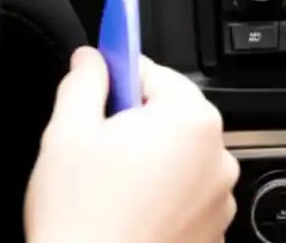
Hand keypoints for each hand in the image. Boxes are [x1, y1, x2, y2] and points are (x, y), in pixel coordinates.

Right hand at [25, 48, 238, 242]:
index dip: (117, 80)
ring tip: (108, 189)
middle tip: (94, 150)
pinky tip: (127, 213)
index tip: (98, 86)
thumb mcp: (67, 132)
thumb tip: (90, 59)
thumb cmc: (81, 218)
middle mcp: (217, 157)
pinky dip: (161, 200)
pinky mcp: (211, 231)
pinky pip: (185, 198)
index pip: (155, 73)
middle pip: (170, 117)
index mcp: (190, 120)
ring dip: (149, 164)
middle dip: (133, 126)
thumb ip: (83, 83)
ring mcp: (219, 198)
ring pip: (178, 160)